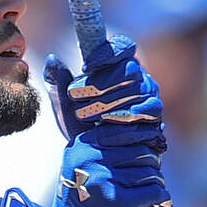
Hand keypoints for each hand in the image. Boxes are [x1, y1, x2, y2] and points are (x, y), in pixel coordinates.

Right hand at [1, 125, 173, 206]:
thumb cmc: (82, 200)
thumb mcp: (84, 165)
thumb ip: (106, 148)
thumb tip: (149, 130)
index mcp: (82, 145)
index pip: (124, 129)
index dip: (144, 134)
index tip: (156, 138)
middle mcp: (89, 158)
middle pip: (139, 150)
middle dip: (152, 162)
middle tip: (155, 171)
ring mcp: (100, 179)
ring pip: (147, 170)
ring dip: (156, 180)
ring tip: (155, 187)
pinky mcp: (113, 200)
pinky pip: (150, 191)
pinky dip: (159, 195)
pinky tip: (160, 199)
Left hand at [44, 34, 162, 140]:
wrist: (97, 160)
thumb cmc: (82, 126)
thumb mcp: (65, 106)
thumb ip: (58, 83)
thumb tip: (51, 60)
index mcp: (119, 67)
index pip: (123, 46)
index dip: (107, 53)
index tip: (85, 66)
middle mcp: (139, 78)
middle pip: (129, 69)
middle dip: (101, 82)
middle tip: (75, 95)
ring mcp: (150, 97)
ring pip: (137, 90)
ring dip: (107, 102)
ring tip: (83, 115)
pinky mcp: (155, 119)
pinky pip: (146, 112)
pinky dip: (122, 120)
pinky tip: (102, 128)